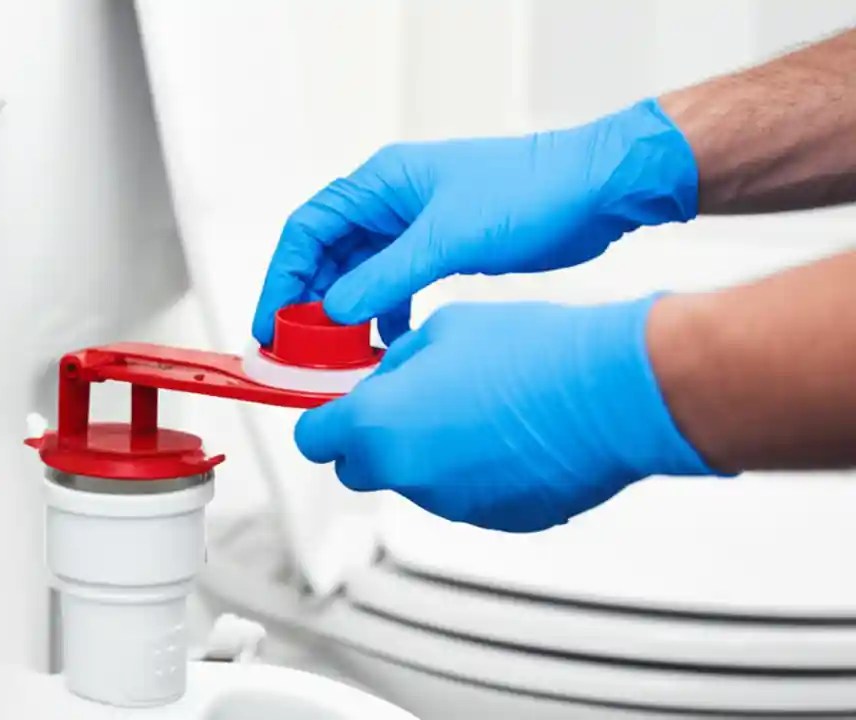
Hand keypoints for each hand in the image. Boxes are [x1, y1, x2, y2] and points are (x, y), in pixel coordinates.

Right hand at [252, 99, 697, 345]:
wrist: (594, 190)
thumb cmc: (531, 190)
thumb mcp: (447, 239)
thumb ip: (386, 277)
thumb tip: (339, 310)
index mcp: (381, 184)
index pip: (309, 231)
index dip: (283, 278)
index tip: (272, 323)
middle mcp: (390, 203)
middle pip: (327, 256)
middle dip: (310, 303)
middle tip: (300, 350)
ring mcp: (414, 227)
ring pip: (359, 276)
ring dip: (347, 315)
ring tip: (339, 357)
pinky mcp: (439, 250)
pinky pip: (392, 286)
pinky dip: (383, 316)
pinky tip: (386, 345)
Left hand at [293, 298, 713, 531]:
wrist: (609, 393)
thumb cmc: (534, 354)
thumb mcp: (443, 330)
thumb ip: (396, 364)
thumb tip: (386, 376)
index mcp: (378, 424)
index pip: (313, 439)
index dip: (323, 420)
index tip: (334, 409)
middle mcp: (406, 473)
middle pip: (357, 468)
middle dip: (369, 440)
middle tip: (404, 404)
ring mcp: (449, 503)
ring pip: (414, 479)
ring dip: (425, 453)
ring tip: (474, 409)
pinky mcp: (493, 519)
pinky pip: (462, 495)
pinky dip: (471, 472)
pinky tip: (506, 436)